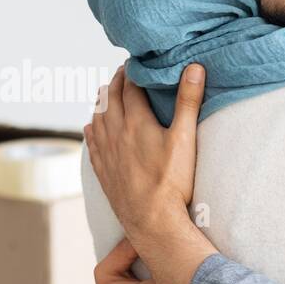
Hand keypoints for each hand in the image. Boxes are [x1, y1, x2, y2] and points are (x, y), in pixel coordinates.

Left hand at [83, 62, 205, 241]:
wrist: (151, 220)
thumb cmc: (172, 181)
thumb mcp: (185, 138)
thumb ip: (188, 101)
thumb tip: (194, 67)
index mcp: (135, 121)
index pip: (130, 87)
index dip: (133, 72)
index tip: (137, 63)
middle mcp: (115, 133)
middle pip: (110, 99)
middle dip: (117, 82)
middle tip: (123, 73)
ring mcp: (106, 152)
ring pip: (97, 118)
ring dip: (102, 102)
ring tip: (107, 94)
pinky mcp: (102, 170)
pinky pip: (91, 142)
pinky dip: (91, 128)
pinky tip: (91, 127)